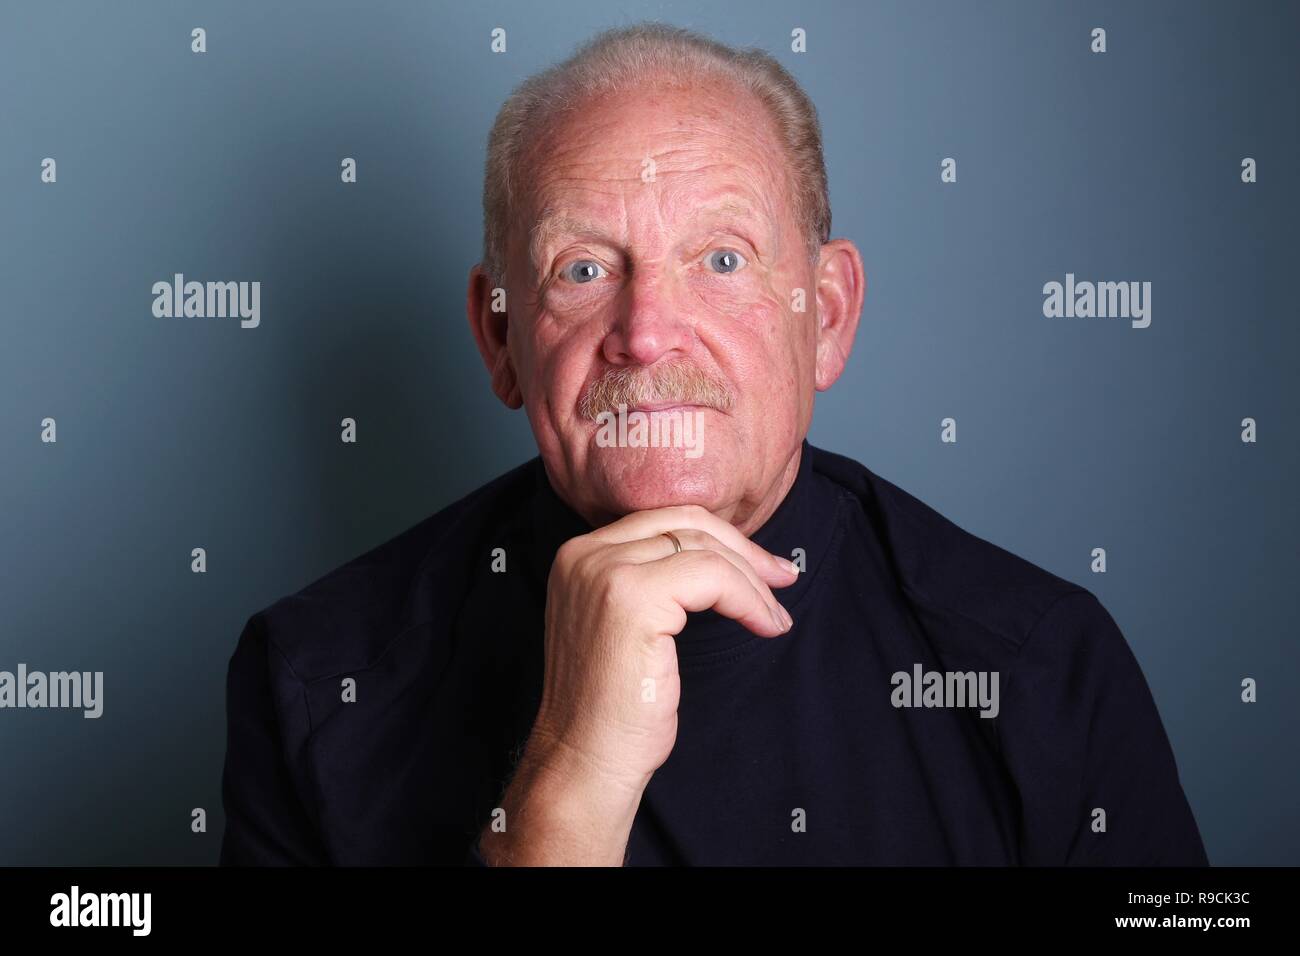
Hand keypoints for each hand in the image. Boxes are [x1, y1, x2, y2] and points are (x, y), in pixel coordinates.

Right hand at [479, 504, 797, 864]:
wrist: (585, 761)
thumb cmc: (612, 708)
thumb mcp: (629, 627)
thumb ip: (654, 582)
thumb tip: (722, 558)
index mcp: (579, 555)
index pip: (662, 520)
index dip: (719, 538)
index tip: (760, 567)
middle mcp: (584, 554)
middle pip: (684, 522)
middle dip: (743, 549)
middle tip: (782, 579)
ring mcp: (605, 572)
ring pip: (703, 548)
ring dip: (752, 581)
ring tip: (774, 615)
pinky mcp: (632, 598)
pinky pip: (712, 577)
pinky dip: (748, 599)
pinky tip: (763, 625)